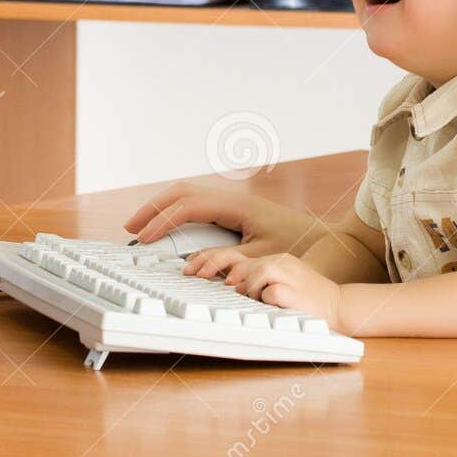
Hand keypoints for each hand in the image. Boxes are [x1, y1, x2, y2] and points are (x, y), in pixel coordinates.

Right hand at [124, 182, 321, 257]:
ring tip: (142, 228)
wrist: (325, 241)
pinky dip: (177, 214)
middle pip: (183, 192)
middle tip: (130, 227)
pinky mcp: (236, 213)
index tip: (142, 238)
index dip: (162, 221)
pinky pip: (198, 206)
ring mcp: (234, 204)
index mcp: (238, 206)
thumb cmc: (299, 248)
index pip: (189, 206)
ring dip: (164, 209)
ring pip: (189, 196)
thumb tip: (192, 265)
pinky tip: (169, 230)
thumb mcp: (263, 259)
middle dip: (154, 207)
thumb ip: (228, 262)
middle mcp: (233, 200)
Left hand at [188, 250, 343, 328]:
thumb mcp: (275, 286)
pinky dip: (265, 300)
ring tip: (262, 300)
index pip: (235, 254)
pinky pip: (268, 293)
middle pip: (239, 265)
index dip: (209, 260)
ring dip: (249, 292)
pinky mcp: (293, 290)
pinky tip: (275, 304)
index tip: (189, 269)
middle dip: (215, 269)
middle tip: (196, 276)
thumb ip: (253, 282)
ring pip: (251, 278)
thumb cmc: (305, 300)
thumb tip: (226, 284)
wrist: (338, 306)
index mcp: (272, 258)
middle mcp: (278, 262)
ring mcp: (286, 274)